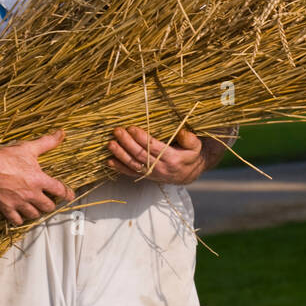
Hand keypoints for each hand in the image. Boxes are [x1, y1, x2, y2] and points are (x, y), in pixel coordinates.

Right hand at [0, 128, 74, 225]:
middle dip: (50, 204)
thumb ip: (47, 142)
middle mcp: (31, 194)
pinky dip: (20, 219)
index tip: (69, 196)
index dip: (67, 194)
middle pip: (48, 206)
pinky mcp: (7, 208)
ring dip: (37, 212)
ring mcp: (19, 203)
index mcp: (39, 180)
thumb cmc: (5, 157)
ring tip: (36, 207)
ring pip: (34, 215)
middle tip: (49, 200)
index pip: (60, 190)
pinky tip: (20, 214)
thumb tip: (60, 134)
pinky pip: (17, 220)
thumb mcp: (28, 148)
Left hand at [107, 125, 235, 184]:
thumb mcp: (196, 145)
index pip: (153, 148)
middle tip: (117, 131)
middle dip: (127, 143)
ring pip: (133, 164)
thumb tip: (182, 132)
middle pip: (140, 155)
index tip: (131, 128)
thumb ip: (190, 139)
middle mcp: (161, 168)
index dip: (141, 138)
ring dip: (120, 154)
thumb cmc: (191, 154)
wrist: (190, 173)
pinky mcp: (146, 176)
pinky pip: (131, 173)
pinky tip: (109, 161)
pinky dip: (119, 168)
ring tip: (110, 144)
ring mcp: (152, 174)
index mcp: (172, 159)